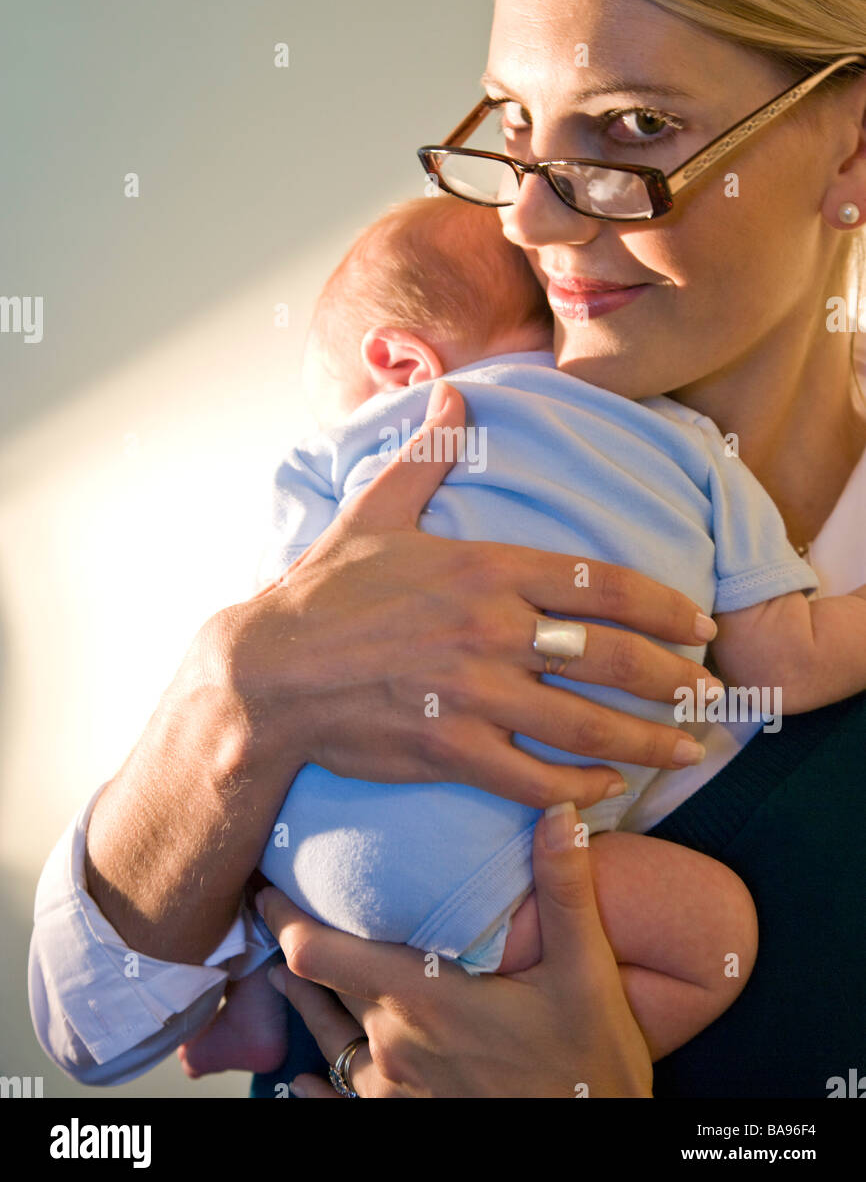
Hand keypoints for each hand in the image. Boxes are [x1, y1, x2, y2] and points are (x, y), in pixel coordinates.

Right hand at [85, 379, 714, 961]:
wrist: (267, 673)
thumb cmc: (325, 591)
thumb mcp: (375, 510)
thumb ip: (428, 454)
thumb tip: (453, 393)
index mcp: (484, 569)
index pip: (600, 584)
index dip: (663, 606)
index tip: (701, 624)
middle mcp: (490, 630)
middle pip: (611, 656)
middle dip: (675, 678)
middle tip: (712, 693)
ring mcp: (472, 695)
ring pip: (585, 724)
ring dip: (649, 740)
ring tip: (691, 748)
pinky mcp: (447, 749)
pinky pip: (533, 778)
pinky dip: (580, 787)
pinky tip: (610, 789)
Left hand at [256, 799, 653, 1097]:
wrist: (595, 1155)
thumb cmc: (590, 1071)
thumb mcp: (586, 975)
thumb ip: (564, 891)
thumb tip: (559, 812)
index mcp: (422, 999)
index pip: (317, 952)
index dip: (281, 916)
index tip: (265, 880)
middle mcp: (393, 1046)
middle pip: (316, 987)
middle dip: (294, 944)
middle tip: (277, 904)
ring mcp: (393, 1094)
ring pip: (327, 1038)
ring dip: (305, 1003)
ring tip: (283, 970)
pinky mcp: (403, 1127)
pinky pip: (340, 1102)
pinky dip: (318, 1083)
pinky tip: (303, 1079)